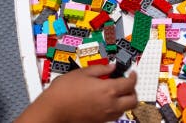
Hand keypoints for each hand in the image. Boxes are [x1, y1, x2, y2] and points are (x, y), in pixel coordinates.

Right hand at [17, 64, 137, 122]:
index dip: (133, 76)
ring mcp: (105, 115)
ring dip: (125, 100)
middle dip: (133, 90)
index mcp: (109, 90)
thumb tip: (111, 67)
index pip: (130, 84)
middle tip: (127, 83)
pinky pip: (113, 116)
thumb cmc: (64, 91)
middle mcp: (110, 105)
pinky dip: (115, 108)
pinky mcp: (98, 122)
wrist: (52, 110)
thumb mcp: (83, 72)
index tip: (131, 73)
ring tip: (116, 92)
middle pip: (133, 100)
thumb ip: (100, 69)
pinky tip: (105, 101)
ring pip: (124, 110)